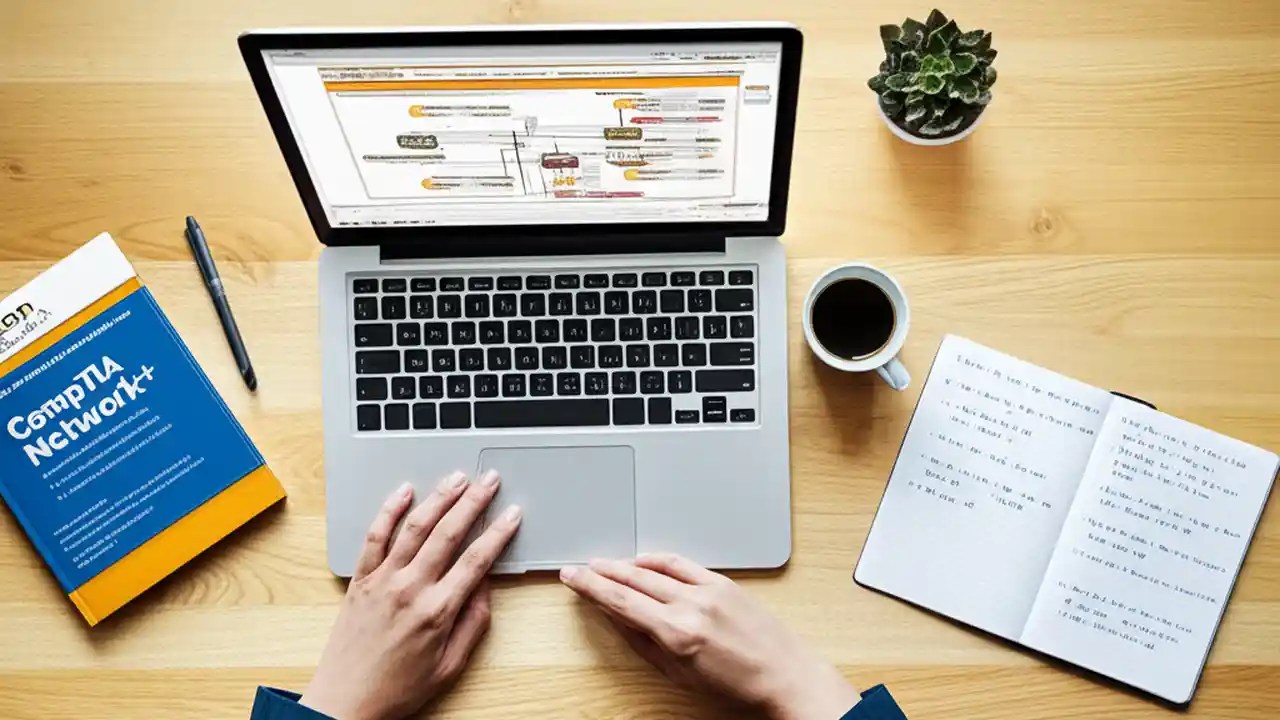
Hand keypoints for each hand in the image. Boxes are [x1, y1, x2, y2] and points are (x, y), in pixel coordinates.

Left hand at [300, 471, 520, 719]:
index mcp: (437, 611)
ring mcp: (382, 581)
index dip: (499, 533)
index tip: (512, 514)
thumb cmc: (397, 690)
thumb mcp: (450, 666)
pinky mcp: (361, 580)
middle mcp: (410, 589)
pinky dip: (389, 510)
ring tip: (457, 477)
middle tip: (490, 480)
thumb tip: (484, 588)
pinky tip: (404, 491)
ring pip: (414, 527)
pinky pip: (375, 537)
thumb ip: (473, 624)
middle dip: (474, 501)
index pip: (477, 560)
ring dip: (438, 497)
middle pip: (449, 533)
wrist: (344, 702)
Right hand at [560, 554, 859, 719]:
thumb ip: (643, 643)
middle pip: (633, 580)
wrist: (784, 676)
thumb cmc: (736, 686)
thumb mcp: (679, 675)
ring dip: (626, 564)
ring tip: (605, 564)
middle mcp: (691, 606)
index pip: (621, 602)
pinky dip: (659, 560)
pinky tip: (643, 560)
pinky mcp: (724, 582)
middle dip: (602, 572)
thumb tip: (616, 618)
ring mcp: (709, 590)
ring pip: (655, 569)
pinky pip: (683, 564)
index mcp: (677, 634)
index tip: (573, 578)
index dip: (591, 587)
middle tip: (580, 567)